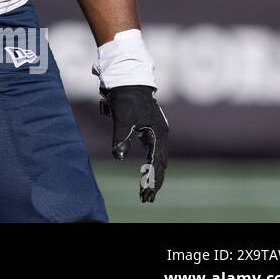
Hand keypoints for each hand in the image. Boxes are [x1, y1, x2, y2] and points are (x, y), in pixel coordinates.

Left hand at [101, 85, 168, 202]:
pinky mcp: (151, 130)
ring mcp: (157, 133)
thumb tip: (118, 157)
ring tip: (146, 190)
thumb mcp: (122, 118)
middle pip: (161, 165)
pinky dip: (150, 164)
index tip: (146, 194)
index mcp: (158, 134)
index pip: (157, 164)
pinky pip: (153, 152)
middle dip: (154, 182)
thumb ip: (120, 137)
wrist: (129, 80)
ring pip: (158, 159)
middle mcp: (161, 135)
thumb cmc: (126, 98)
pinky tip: (145, 172)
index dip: (152, 180)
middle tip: (146, 198)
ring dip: (153, 175)